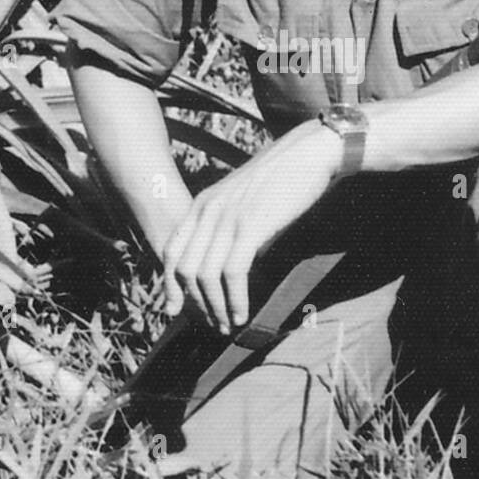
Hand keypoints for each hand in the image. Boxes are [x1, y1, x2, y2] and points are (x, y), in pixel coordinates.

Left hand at [161, 119, 343, 333]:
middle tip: (212, 324)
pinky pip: (232, 273)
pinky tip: (242, 314)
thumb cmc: (284, 178)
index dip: (170, 284)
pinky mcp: (250, 227)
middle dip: (195, 304)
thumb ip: (232, 229)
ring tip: (227, 325)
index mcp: (202, 204)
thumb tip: (234, 267)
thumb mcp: (245, 202)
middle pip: (184, 268)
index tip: (174, 310)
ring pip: (205, 275)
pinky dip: (234, 299)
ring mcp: (227, 218)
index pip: (172, 250)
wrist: (309, 153)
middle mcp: (208, 211)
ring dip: (215, 307)